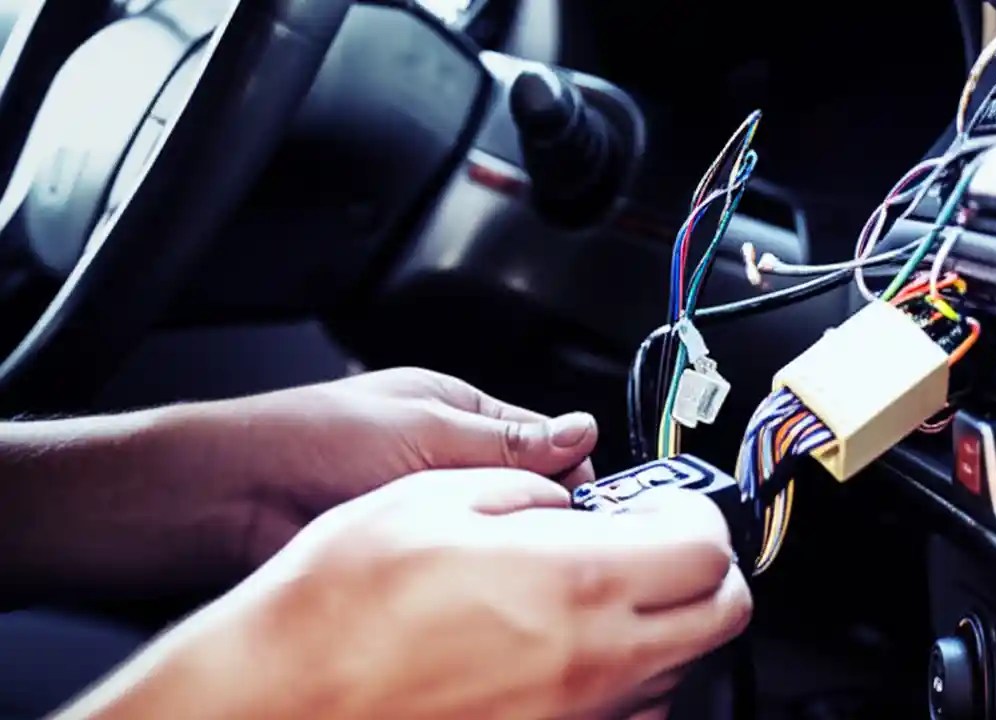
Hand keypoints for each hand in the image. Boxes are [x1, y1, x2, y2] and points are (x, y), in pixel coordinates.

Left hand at [0, 369, 597, 602]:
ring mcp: (426, 505)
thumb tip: (580, 430)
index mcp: (458, 409)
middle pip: (524, 488)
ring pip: (493, 529)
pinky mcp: (406, 549)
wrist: (231, 496)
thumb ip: (509, 438)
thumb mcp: (426, 428)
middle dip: (542, 510)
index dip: (572, 469)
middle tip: (556, 535)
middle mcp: (446, 456)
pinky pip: (457, 561)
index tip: (592, 504)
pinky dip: (471, 569)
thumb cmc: (311, 436)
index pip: (543, 439)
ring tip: (509, 555)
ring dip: (504, 541)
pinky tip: (474, 575)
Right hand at [60, 471, 751, 719]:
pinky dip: (622, 680)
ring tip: (598, 595)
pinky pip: (627, 717)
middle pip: (721, 616)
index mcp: (577, 581)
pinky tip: (567, 652)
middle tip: (655, 542)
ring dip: (664, 624)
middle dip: (703, 569)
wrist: (278, 701)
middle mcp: (595, 662)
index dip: (697, 513)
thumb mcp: (434, 497)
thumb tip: (568, 499)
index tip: (666, 502)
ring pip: (680, 671)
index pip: (707, 547)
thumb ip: (528, 492)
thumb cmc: (338, 605)